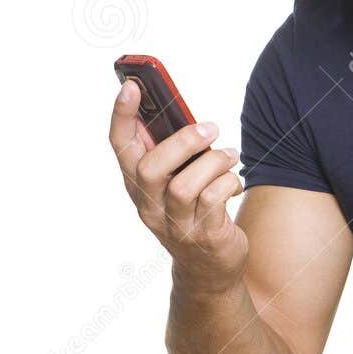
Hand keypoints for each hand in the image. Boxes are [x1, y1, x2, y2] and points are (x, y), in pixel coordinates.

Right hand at [109, 79, 247, 293]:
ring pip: (184, 186)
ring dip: (213, 162)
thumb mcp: (173, 180)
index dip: (122, 115)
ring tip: (228, 155)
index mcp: (136, 184)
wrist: (208, 267)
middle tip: (210, 128)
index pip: (120, 146)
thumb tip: (176, 107)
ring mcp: (173, 224)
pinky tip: (232, 181)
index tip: (131, 86)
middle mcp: (148, 205)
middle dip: (183, 142)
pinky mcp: (201, 235)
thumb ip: (170, 149)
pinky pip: (213, 200)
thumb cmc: (192, 209)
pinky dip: (228, 182)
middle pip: (150, 169)